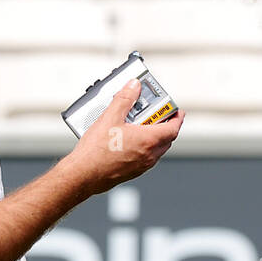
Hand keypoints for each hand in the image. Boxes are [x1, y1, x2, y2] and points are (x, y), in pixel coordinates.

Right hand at [65, 80, 184, 196]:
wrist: (84, 174)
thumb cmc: (96, 151)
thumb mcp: (110, 117)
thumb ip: (124, 99)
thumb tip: (133, 86)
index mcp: (148, 140)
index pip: (173, 128)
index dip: (177, 118)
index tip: (177, 111)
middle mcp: (149, 155)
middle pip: (167, 139)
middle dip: (165, 125)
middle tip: (157, 114)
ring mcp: (142, 166)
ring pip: (157, 149)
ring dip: (154, 137)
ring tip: (139, 125)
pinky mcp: (133, 172)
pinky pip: (146, 158)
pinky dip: (144, 147)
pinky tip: (128, 140)